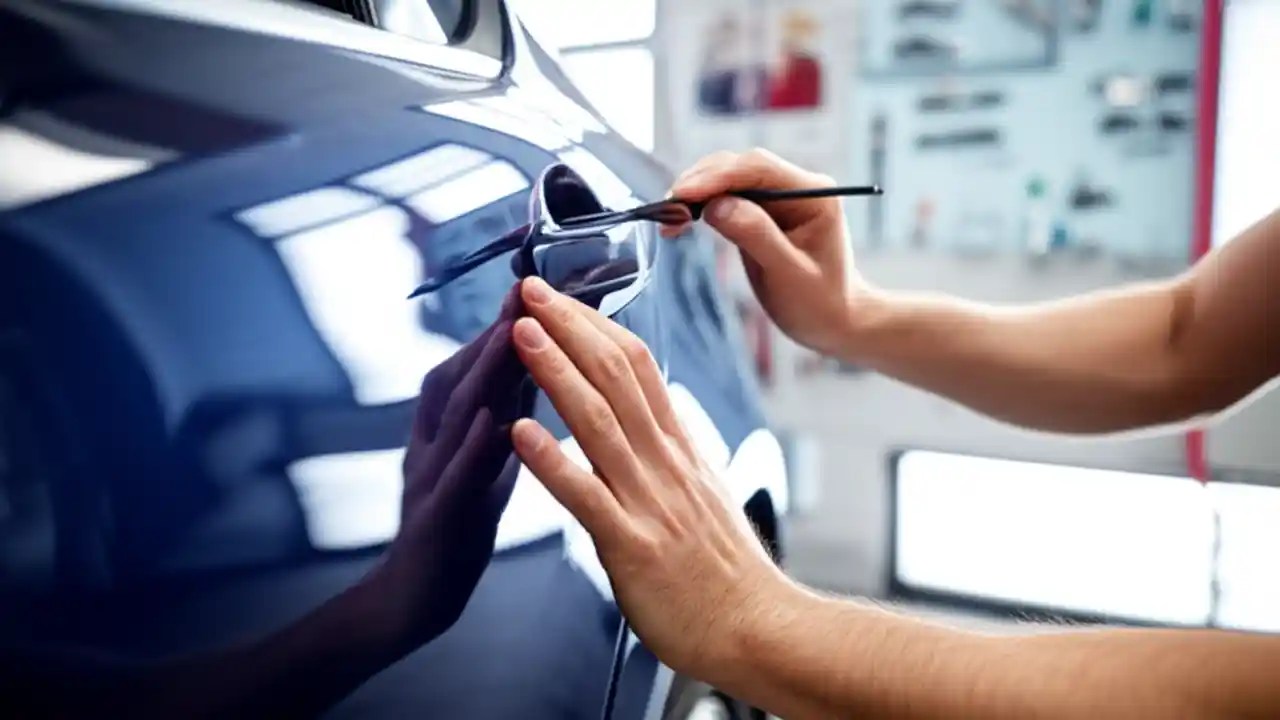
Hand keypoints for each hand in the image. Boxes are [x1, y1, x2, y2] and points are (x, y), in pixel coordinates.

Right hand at [369, 287, 528, 646]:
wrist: (418, 591)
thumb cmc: (458, 514)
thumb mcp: (482, 448)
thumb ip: (503, 402)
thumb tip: (538, 350)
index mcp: (450, 422)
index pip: (481, 363)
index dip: (511, 322)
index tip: (541, 283)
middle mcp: (435, 438)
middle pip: (466, 375)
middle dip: (498, 331)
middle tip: (527, 289)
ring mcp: (431, 475)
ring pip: (457, 416)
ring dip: (483, 373)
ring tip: (511, 334)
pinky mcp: (436, 517)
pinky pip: (456, 479)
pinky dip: (473, 448)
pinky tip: (494, 423)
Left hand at [507, 277, 791, 679]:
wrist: (759, 629)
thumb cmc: (726, 573)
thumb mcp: (704, 492)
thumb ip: (673, 453)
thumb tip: (654, 416)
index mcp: (679, 447)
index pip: (638, 366)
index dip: (595, 325)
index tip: (560, 297)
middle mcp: (665, 463)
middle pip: (616, 375)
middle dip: (569, 326)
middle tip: (529, 288)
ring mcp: (650, 502)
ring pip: (599, 421)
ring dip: (556, 372)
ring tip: (520, 334)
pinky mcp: (633, 547)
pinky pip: (587, 497)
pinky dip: (552, 461)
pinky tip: (519, 434)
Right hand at [667, 148, 870, 356]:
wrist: (833, 321)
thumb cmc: (818, 303)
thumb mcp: (788, 273)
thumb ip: (756, 235)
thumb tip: (716, 206)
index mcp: (814, 194)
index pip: (758, 168)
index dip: (717, 177)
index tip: (681, 194)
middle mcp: (797, 186)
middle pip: (739, 167)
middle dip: (700, 182)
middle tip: (666, 209)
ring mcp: (779, 197)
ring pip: (728, 179)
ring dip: (696, 193)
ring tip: (668, 218)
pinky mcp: (762, 211)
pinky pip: (726, 197)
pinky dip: (701, 206)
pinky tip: (680, 221)